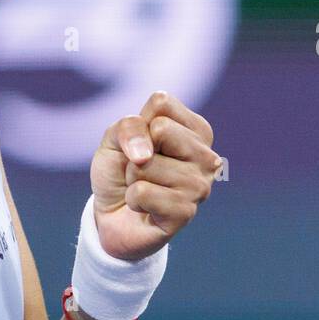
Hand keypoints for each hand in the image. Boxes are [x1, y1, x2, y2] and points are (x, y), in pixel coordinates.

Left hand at [89, 91, 220, 259]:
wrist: (111, 216)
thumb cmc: (119, 172)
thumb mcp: (115, 138)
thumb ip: (128, 127)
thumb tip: (145, 154)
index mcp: (197, 130)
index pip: (162, 102)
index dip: (138, 124)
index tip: (140, 145)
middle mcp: (207, 156)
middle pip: (160, 129)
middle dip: (135, 150)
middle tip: (140, 170)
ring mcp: (201, 186)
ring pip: (147, 163)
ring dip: (133, 178)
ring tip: (142, 189)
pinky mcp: (186, 213)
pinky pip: (142, 192)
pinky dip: (132, 199)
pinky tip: (144, 208)